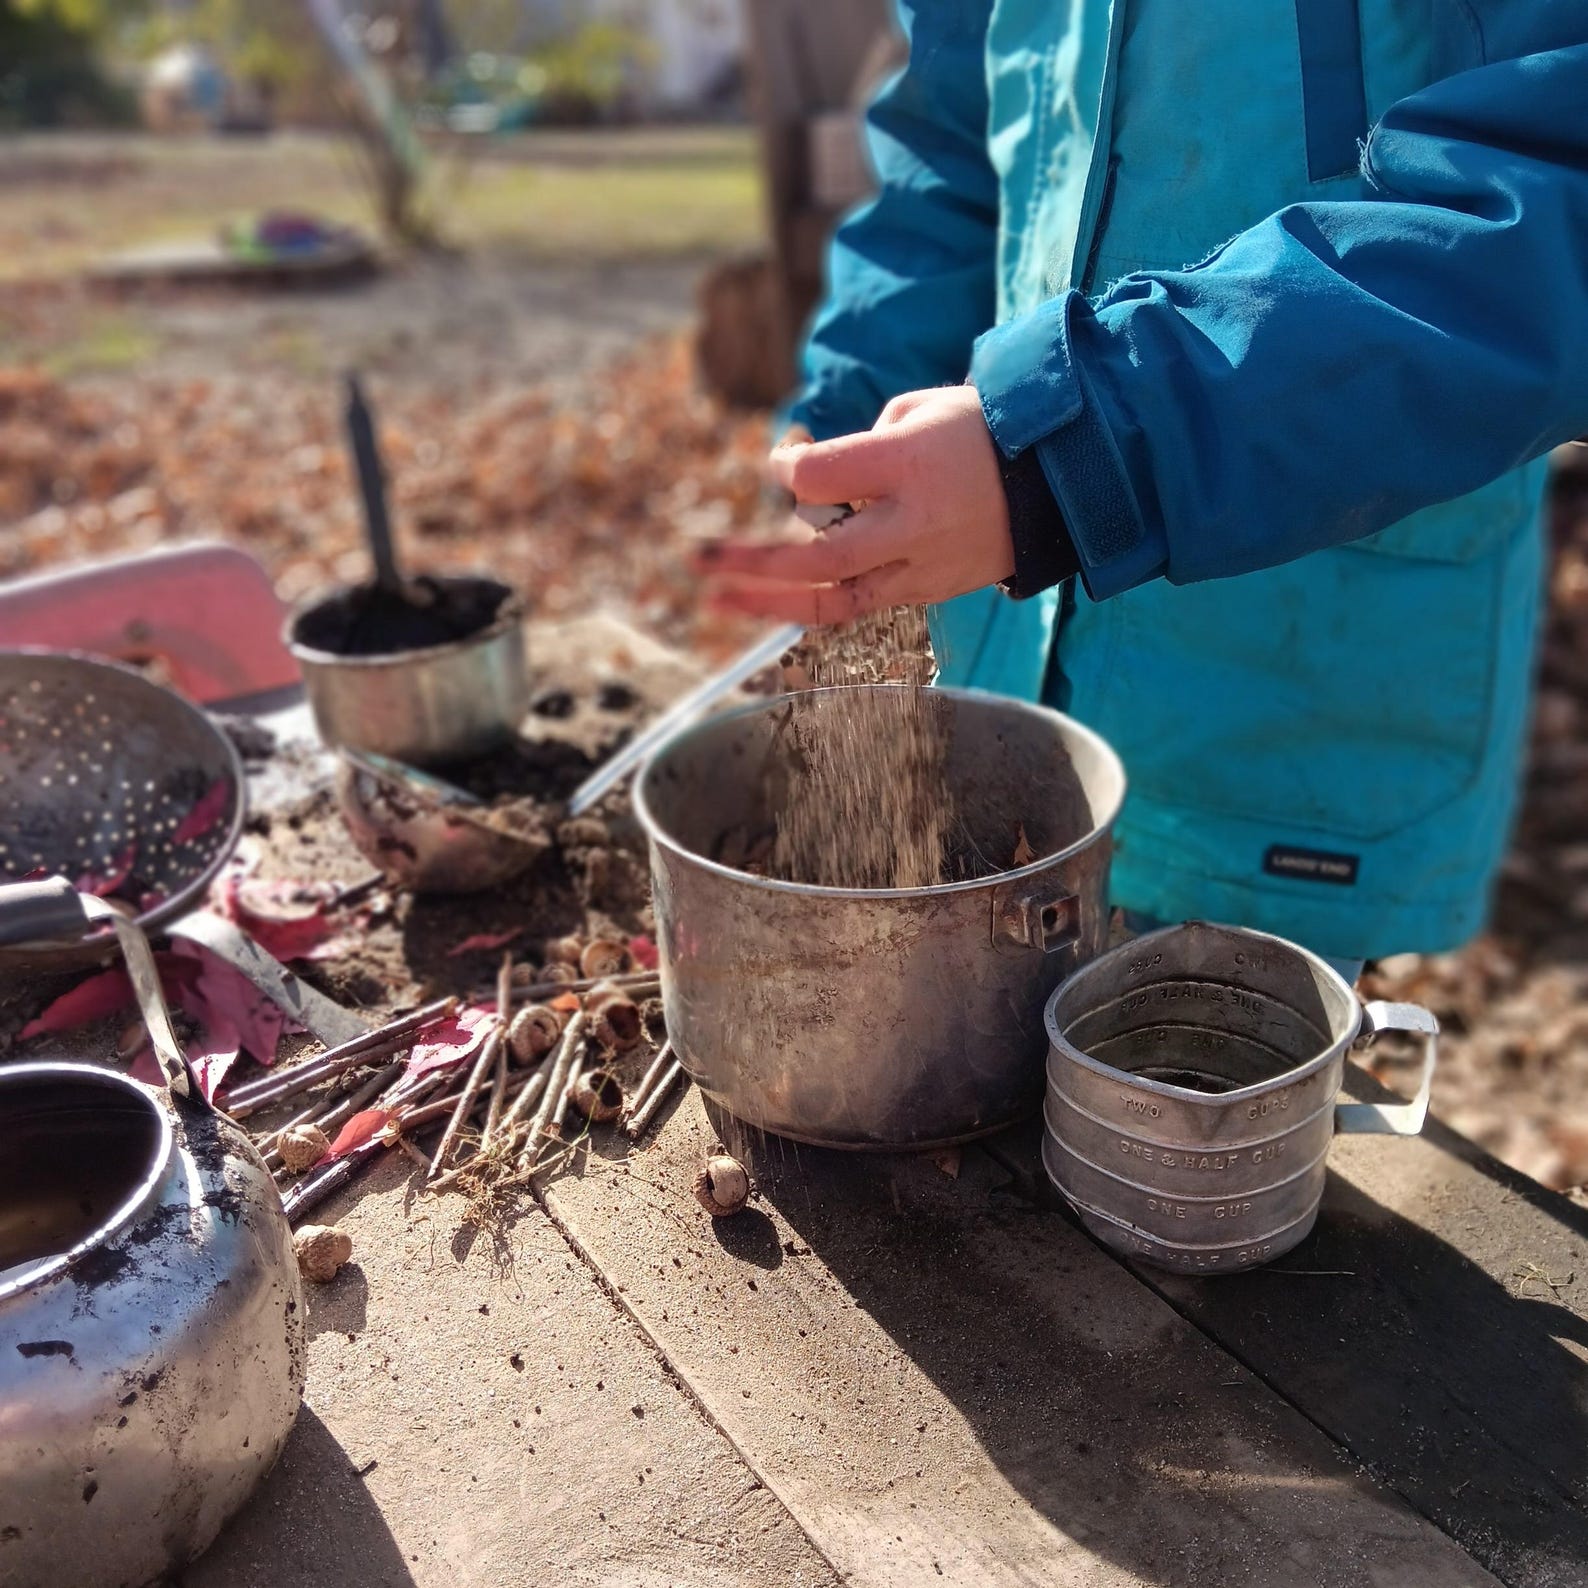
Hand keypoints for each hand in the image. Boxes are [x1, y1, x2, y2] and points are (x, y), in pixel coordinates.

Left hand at [699, 387, 1014, 623]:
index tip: (783, 460)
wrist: (1058, 482)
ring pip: (834, 597)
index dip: (784, 468)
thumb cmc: (981, 431)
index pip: (817, 477)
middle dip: (751, 560)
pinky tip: (772, 602)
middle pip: (817, 554)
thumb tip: (810, 476)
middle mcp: (912, 522)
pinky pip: (859, 603)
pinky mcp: (928, 591)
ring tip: (718, 599)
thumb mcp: (921, 408)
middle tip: (697, 560)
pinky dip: (813, 601)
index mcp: (910, 464)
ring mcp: (921, 566)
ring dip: (769, 602)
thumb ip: (860, 444)